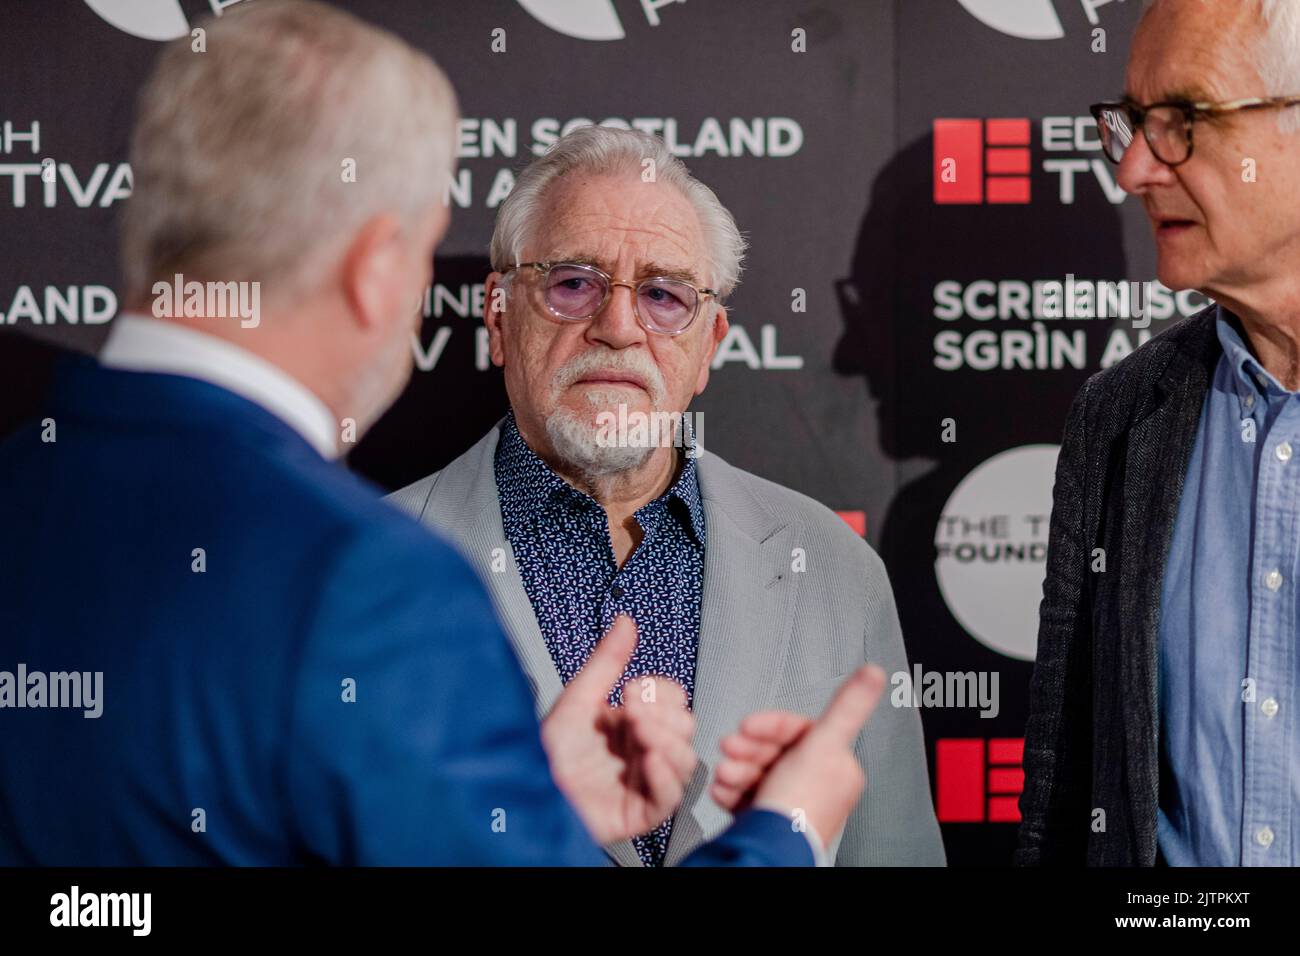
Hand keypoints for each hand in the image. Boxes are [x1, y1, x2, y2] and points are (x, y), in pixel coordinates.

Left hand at [540, 615, 697, 844]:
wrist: (524, 790)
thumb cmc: (542, 752)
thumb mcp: (576, 699)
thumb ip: (606, 662)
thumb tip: (624, 623)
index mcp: (629, 723)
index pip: (672, 702)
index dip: (661, 693)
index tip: (633, 689)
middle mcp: (640, 751)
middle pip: (685, 728)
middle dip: (664, 715)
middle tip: (633, 711)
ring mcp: (642, 781)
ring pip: (685, 761)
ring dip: (668, 741)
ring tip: (639, 734)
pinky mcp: (640, 812)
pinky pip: (670, 797)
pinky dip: (665, 776)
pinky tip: (648, 761)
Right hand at [711, 665, 885, 842]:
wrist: (768, 847)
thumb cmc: (799, 807)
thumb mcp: (823, 743)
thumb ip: (847, 706)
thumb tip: (874, 673)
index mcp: (837, 767)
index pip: (800, 730)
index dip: (769, 725)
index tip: (747, 725)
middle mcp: (818, 786)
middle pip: (774, 750)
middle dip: (747, 749)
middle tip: (731, 750)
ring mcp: (792, 803)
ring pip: (757, 771)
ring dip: (736, 769)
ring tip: (726, 775)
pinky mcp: (768, 818)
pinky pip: (745, 794)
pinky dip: (732, 790)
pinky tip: (725, 792)